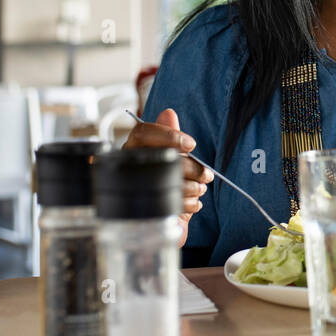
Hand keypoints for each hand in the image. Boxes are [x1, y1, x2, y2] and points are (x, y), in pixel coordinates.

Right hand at [122, 108, 213, 240]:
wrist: (155, 221)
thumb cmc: (162, 182)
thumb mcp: (169, 158)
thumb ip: (168, 135)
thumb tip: (168, 113)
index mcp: (133, 150)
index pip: (142, 133)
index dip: (169, 135)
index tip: (191, 144)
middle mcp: (128, 167)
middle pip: (162, 159)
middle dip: (192, 168)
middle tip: (206, 174)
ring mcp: (132, 189)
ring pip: (168, 182)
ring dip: (193, 187)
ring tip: (200, 189)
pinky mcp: (142, 212)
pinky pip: (170, 204)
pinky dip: (189, 204)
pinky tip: (194, 202)